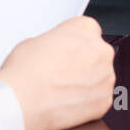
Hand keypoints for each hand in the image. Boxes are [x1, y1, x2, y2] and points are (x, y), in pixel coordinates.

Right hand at [0, 16, 115, 129]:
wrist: (23, 101)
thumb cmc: (26, 71)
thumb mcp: (35, 41)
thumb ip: (56, 43)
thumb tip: (56, 52)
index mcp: (85, 28)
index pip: (87, 30)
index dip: (74, 43)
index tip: (66, 50)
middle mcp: (101, 50)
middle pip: (96, 53)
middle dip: (83, 62)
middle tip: (62, 71)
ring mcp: (106, 77)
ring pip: (100, 77)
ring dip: (87, 81)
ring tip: (63, 88)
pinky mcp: (105, 100)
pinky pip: (99, 98)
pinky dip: (87, 101)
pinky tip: (68, 100)